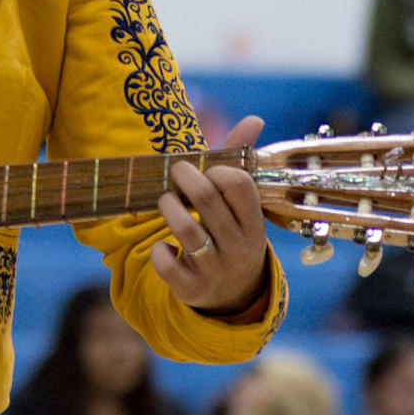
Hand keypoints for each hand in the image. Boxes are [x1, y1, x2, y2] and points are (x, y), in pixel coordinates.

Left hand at [159, 115, 273, 310]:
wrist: (234, 295)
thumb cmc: (233, 234)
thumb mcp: (242, 207)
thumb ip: (241, 162)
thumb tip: (255, 118)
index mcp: (255, 223)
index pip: (239, 184)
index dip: (216, 171)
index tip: (205, 172)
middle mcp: (240, 247)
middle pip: (206, 200)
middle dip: (183, 179)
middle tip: (175, 174)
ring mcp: (216, 269)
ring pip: (184, 230)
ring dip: (167, 207)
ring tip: (164, 201)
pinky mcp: (192, 288)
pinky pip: (167, 265)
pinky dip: (158, 250)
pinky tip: (163, 245)